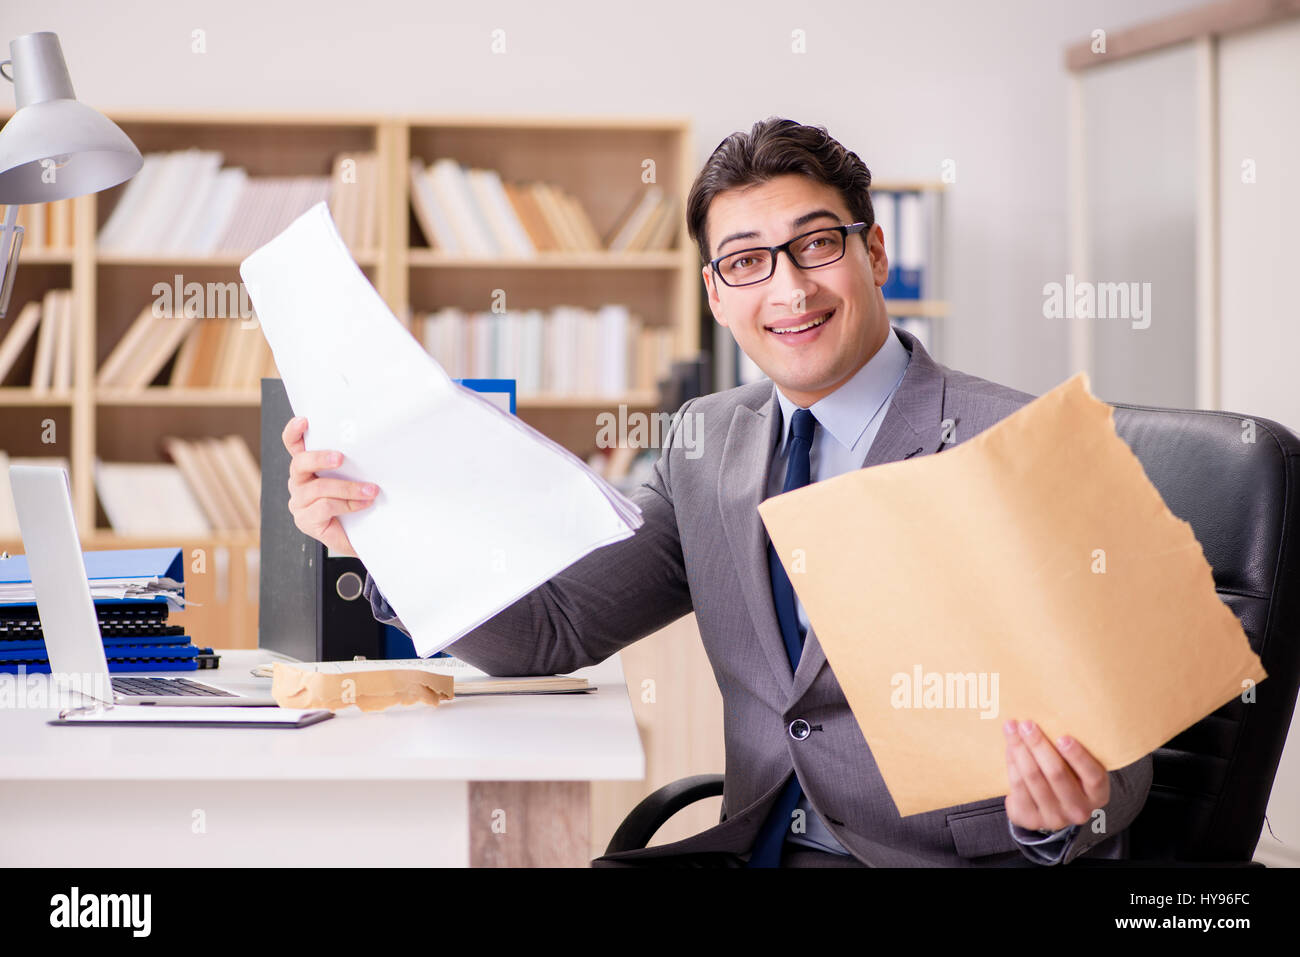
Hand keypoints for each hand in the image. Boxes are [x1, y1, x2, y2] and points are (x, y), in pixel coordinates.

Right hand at [282, 415, 377, 558]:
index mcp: (308, 467)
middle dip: (320, 458)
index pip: (293, 445)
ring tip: (371, 490)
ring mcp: (299, 502)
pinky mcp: (305, 520)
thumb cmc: (356, 503)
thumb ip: (352, 464)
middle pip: (300, 464)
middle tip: (340, 458)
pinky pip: (325, 507)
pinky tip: (364, 504)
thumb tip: (371, 447)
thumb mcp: (354, 478)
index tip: (304, 420)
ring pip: (319, 488)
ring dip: (348, 488)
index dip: (294, 432)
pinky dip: (348, 504)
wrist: (358, 537)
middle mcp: (299, 482)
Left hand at [1003, 718, 1108, 832]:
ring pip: (1033, 778)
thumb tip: (1051, 713)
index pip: (1094, 777)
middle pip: (1056, 774)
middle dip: (1039, 745)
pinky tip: (1009, 747)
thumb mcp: (1079, 769)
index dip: (1079, 757)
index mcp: (1097, 795)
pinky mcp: (1030, 818)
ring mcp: (1054, 817)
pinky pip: (1017, 786)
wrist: (1049, 808)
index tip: (1063, 737)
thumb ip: (1072, 751)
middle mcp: (1078, 810)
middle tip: (1027, 724)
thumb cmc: (1068, 776)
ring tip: (1011, 728)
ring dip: (1019, 749)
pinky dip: (1012, 763)